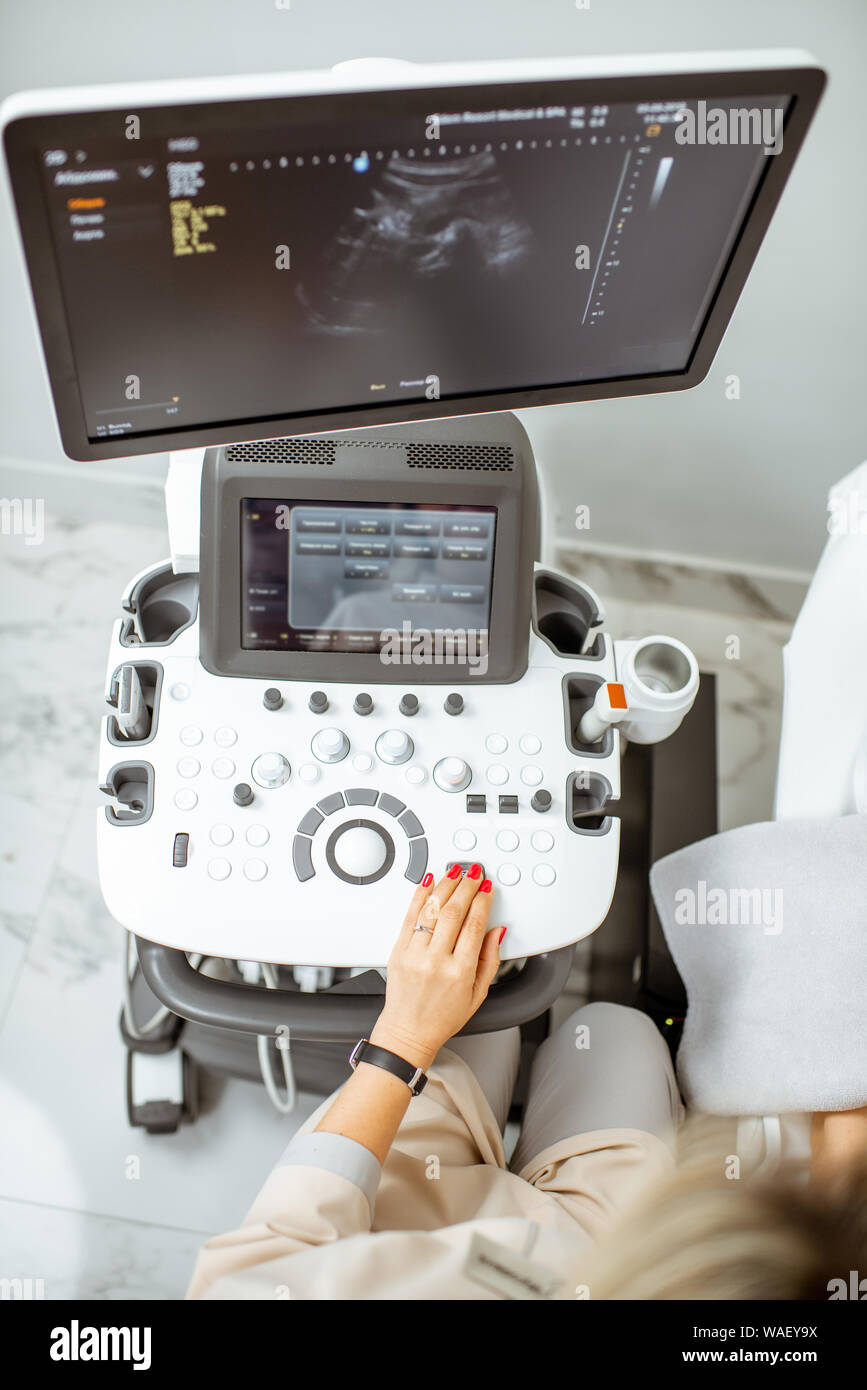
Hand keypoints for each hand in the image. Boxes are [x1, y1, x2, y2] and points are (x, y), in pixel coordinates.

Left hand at [370, 866, 504, 1069]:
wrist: (408, 1031)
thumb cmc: (442, 1016)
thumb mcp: (478, 994)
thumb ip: (490, 959)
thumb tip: (496, 931)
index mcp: (460, 972)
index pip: (474, 924)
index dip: (483, 901)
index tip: (487, 889)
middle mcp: (436, 960)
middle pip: (454, 911)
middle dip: (466, 886)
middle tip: (473, 873)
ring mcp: (414, 954)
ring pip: (431, 909)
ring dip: (445, 885)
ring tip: (454, 871)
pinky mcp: (398, 951)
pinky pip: (409, 916)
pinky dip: (419, 896)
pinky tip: (428, 883)